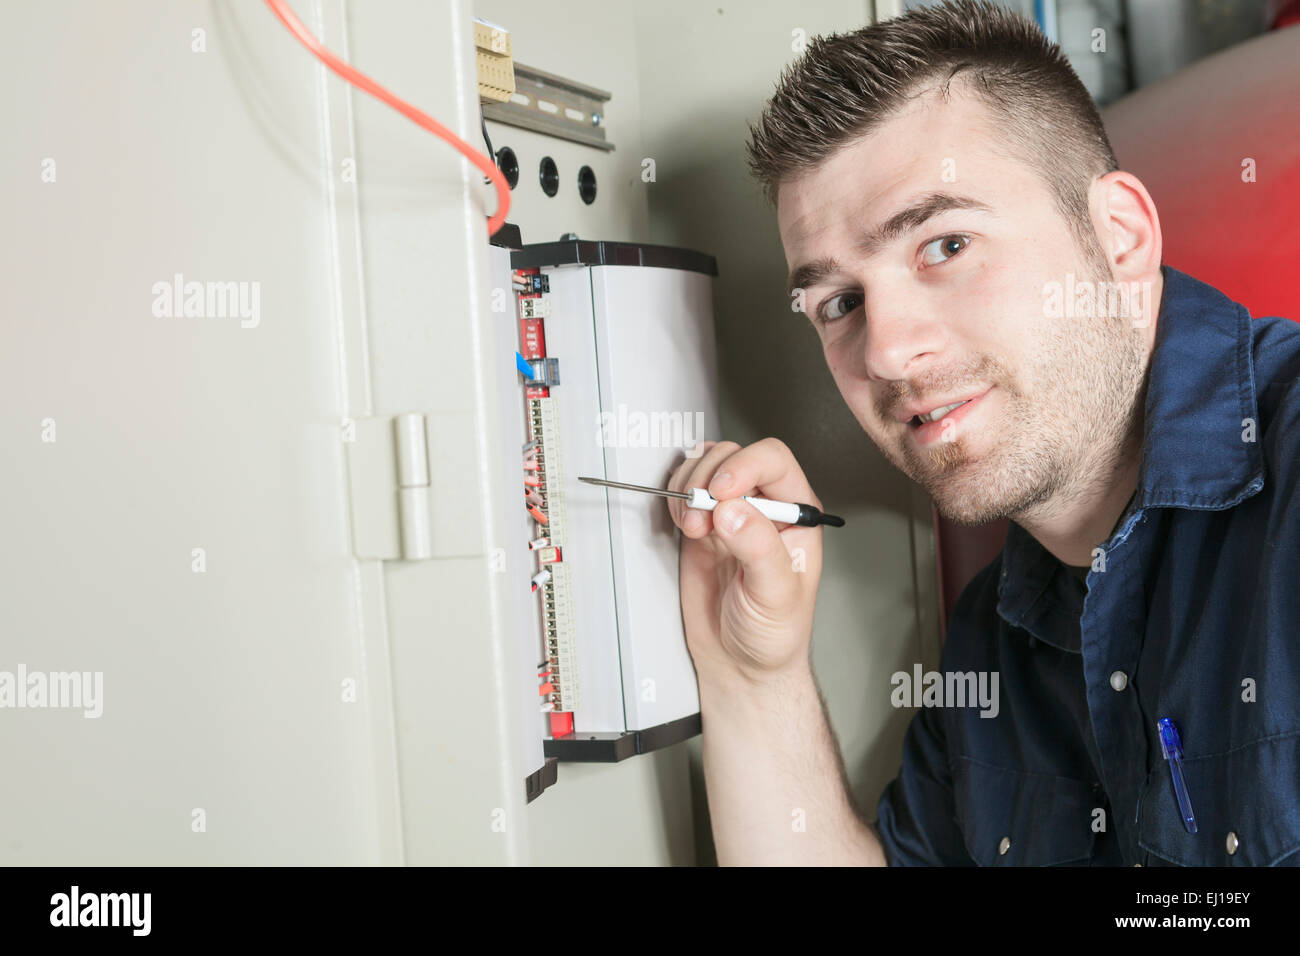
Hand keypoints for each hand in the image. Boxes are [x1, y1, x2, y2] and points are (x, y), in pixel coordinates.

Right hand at [666, 438, 823, 685]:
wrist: (740, 664)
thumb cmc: (774, 635)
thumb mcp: (776, 595)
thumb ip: (759, 549)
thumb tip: (733, 510)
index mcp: (797, 514)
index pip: (774, 462)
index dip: (745, 466)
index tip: (721, 492)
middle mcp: (765, 507)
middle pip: (734, 456)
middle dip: (709, 478)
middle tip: (700, 516)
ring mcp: (731, 514)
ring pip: (707, 466)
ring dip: (689, 486)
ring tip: (692, 523)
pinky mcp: (702, 527)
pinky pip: (684, 491)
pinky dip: (675, 498)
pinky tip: (683, 522)